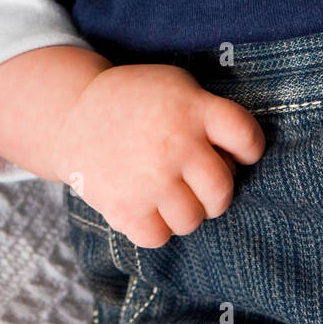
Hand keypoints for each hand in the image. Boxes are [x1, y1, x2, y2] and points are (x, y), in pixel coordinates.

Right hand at [51, 62, 265, 247]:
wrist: (73, 112)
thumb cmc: (136, 100)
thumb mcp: (176, 85)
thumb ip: (208, 112)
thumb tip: (238, 155)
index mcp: (192, 109)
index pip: (246, 137)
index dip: (250, 149)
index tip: (237, 152)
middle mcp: (175, 145)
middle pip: (221, 190)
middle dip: (216, 192)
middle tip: (199, 182)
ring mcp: (148, 179)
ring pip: (192, 220)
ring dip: (186, 212)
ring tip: (170, 193)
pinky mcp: (123, 207)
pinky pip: (159, 237)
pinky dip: (156, 228)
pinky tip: (148, 206)